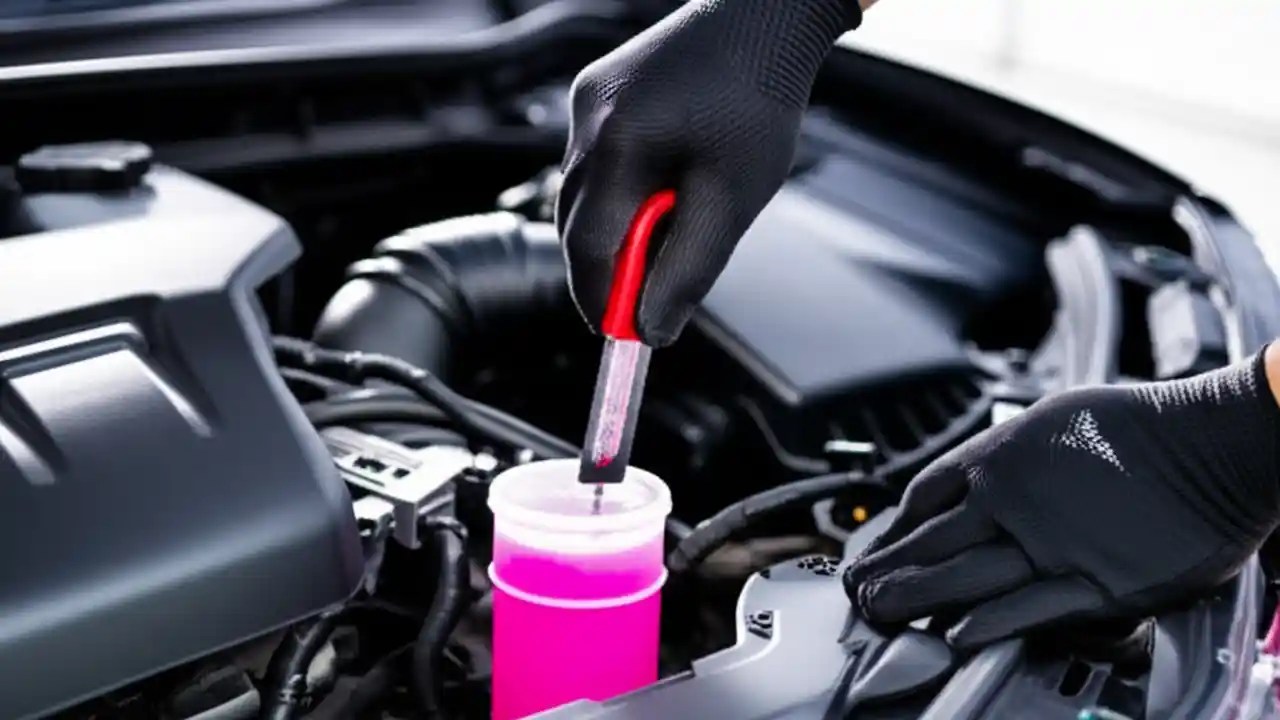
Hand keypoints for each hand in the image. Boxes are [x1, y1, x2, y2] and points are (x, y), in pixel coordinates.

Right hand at [556, 0, 858, 345]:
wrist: (764, 17)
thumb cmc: (758, 98)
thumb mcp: (732, 199)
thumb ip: (688, 270)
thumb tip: (653, 330)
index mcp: (617, 143)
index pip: (587, 248)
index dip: (601, 299)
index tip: (622, 334)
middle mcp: (588, 119)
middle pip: (576, 223)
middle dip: (609, 267)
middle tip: (646, 299)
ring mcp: (586, 101)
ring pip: (583, 193)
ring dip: (617, 226)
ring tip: (671, 228)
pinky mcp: (595, 90)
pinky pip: (594, 160)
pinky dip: (620, 190)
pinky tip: (664, 187)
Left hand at [844, 352, 1279, 650]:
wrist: (1214, 445)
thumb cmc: (1139, 427)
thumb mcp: (1051, 418)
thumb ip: (1005, 451)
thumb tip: (971, 478)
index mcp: (1000, 457)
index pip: (923, 497)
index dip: (891, 528)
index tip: (874, 547)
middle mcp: (1014, 500)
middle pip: (929, 543)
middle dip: (886, 570)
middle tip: (857, 591)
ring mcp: (1053, 544)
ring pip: (964, 579)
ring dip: (916, 599)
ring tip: (882, 614)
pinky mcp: (1097, 583)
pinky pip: (1030, 609)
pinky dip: (988, 624)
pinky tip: (957, 636)